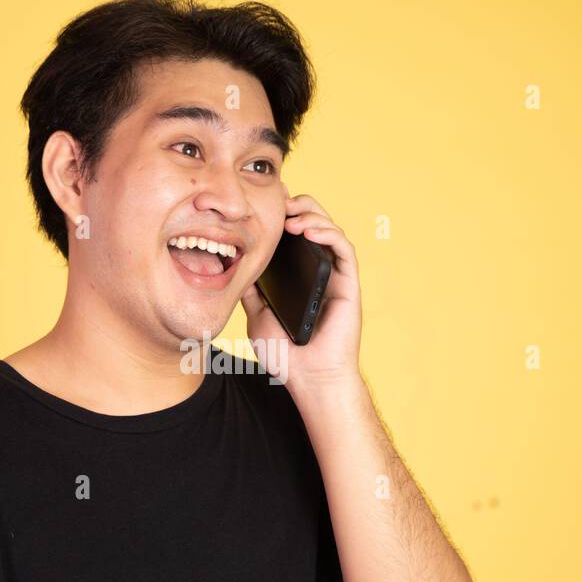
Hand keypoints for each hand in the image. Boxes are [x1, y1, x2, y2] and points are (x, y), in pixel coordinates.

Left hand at [240, 193, 361, 396]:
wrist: (308, 379)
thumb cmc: (286, 355)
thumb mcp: (256, 315)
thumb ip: (251, 290)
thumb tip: (233, 265)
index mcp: (298, 275)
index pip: (294, 234)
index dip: (283, 213)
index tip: (265, 202)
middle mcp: (318, 271)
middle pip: (314, 224)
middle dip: (298, 206)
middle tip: (279, 202)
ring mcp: (334, 276)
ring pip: (330, 230)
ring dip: (312, 215)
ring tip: (291, 217)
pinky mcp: (348, 284)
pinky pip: (343, 249)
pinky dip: (328, 233)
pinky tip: (308, 230)